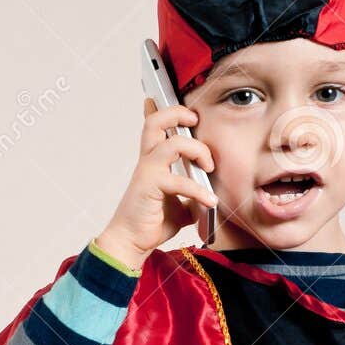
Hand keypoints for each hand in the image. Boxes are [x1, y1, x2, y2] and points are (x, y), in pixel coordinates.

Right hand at [95, 97, 217, 271]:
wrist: (132, 241)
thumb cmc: (152, 221)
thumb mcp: (181, 205)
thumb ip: (194, 195)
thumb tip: (213, 195)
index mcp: (153, 161)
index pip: (153, 127)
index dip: (160, 108)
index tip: (175, 102)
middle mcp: (148, 161)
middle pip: (155, 122)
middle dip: (178, 114)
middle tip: (195, 122)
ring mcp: (148, 172)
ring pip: (172, 143)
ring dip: (197, 150)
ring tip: (208, 166)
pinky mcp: (150, 187)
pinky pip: (178, 180)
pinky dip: (199, 191)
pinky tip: (210, 201)